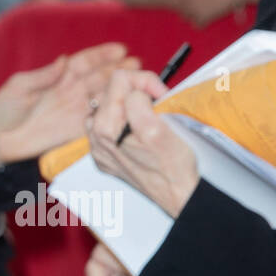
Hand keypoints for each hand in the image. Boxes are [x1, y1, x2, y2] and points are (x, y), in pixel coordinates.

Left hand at [0, 42, 134, 168]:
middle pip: (99, 78)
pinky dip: (112, 115)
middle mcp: (70, 92)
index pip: (84, 62)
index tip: (121, 49)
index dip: (102, 55)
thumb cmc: (2, 109)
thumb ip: (43, 75)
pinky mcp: (75, 131)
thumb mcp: (19, 87)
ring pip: (103, 98)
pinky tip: (127, 110)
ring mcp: (74, 111)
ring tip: (139, 83)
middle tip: (138, 65)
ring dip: (120, 91)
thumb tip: (64, 59)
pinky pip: (97, 121)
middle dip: (119, 70)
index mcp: (57, 77)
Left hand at [86, 68, 199, 217]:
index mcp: (106, 128)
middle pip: (109, 91)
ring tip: (146, 115)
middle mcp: (97, 138)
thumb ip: (139, 103)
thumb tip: (134, 93)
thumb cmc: (174, 168)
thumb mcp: (160, 128)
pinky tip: (136, 129)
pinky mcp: (106, 155)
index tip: (160, 94)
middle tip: (157, 104)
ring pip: (106, 106)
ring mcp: (100, 148)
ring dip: (126, 105)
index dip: (146, 81)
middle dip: (135, 92)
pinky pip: (106, 125)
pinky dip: (122, 120)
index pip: (119, 79)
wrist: (178, 196)